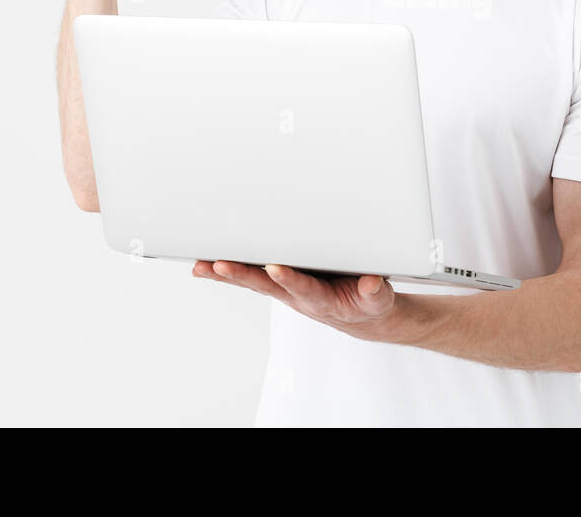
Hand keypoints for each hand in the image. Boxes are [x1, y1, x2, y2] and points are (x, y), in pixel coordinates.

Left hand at [192, 259, 401, 341]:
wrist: (360, 314)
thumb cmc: (367, 303)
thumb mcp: (378, 300)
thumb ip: (374, 293)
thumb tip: (370, 283)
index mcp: (323, 299)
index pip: (304, 288)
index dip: (290, 279)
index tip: (275, 267)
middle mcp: (297, 296)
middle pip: (266, 285)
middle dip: (242, 275)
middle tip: (219, 265)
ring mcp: (286, 289)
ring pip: (253, 280)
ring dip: (227, 274)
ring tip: (201, 266)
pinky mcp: (281, 282)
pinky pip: (252, 276)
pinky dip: (229, 272)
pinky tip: (207, 267)